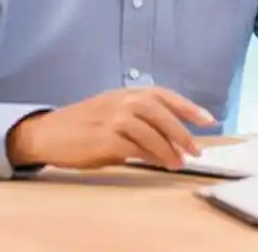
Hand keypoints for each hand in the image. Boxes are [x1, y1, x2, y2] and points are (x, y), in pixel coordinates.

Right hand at [5, 87, 215, 170]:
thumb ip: (140, 118)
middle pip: (162, 113)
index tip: (209, 119)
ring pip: (152, 133)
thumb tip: (172, 137)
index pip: (165, 95)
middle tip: (196, 149)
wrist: (48, 133)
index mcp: (127, 93)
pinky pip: (136, 149)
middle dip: (183, 132)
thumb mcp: (113, 111)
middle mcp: (123, 102)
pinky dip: (152, 156)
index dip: (189, 107)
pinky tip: (160, 163)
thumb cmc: (83, 124)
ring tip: (180, 162)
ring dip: (170, 149)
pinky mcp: (106, 140)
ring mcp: (114, 119)